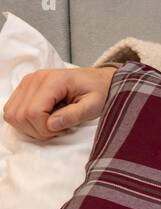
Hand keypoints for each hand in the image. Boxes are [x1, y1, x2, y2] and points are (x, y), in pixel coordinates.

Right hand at [2, 65, 117, 141]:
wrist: (99, 80)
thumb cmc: (99, 91)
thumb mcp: (95, 105)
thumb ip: (75, 115)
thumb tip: (51, 125)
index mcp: (53, 80)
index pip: (34, 112)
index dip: (45, 128)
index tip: (64, 129)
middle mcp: (35, 79)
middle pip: (20, 115)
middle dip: (38, 130)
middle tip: (59, 128)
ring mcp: (27, 82)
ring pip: (12, 115)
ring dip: (30, 127)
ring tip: (53, 124)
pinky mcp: (24, 88)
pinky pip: (12, 111)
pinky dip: (25, 122)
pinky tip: (44, 120)